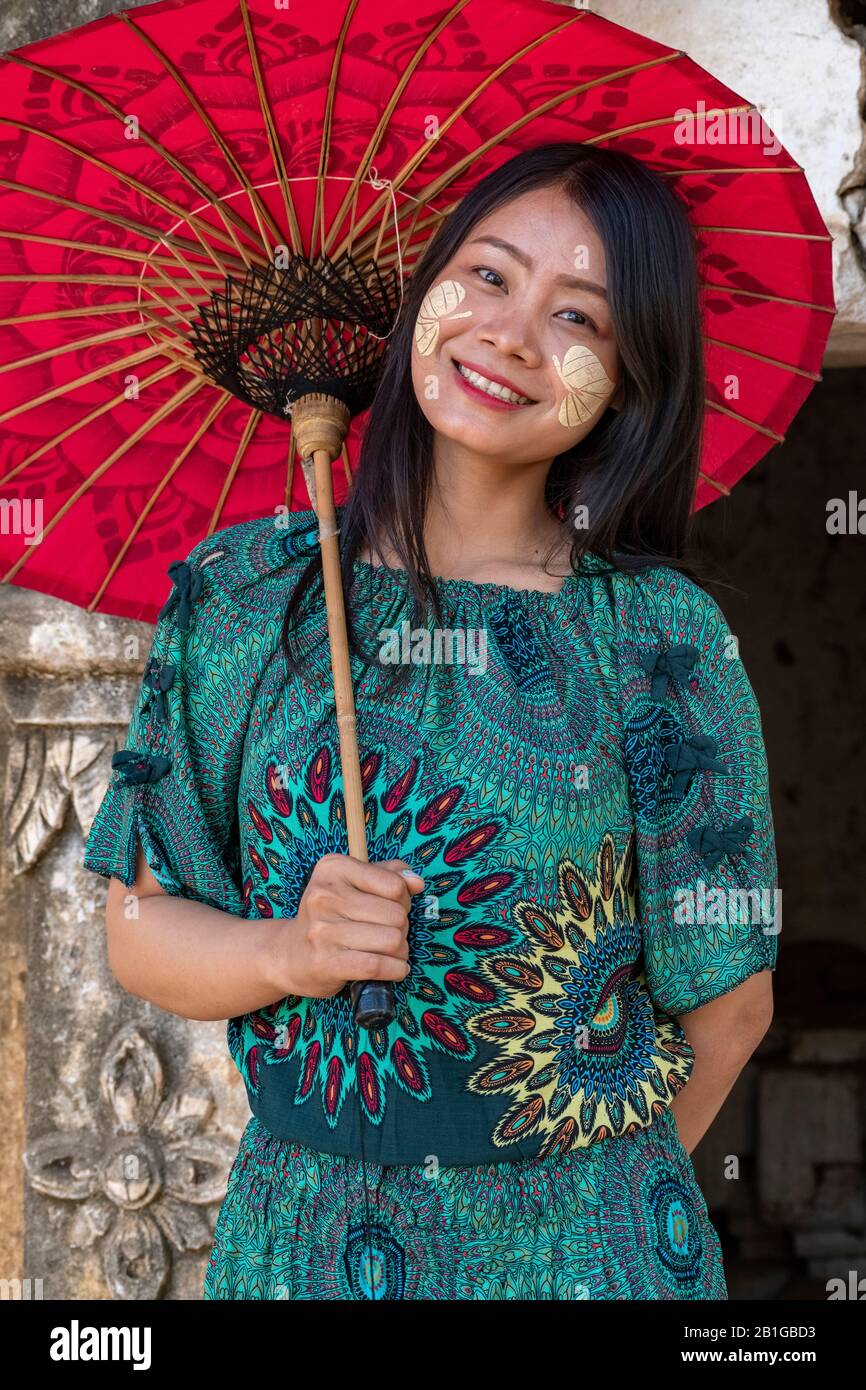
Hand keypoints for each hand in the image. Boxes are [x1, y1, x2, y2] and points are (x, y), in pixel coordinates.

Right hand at [274, 853, 425, 999]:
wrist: (289, 954)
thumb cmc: (331, 916)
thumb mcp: (355, 883)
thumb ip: (390, 875)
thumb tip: (417, 883)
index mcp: (333, 868)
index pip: (394, 885)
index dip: (403, 900)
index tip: (390, 908)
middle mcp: (324, 895)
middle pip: (396, 916)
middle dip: (402, 928)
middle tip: (388, 934)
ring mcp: (322, 930)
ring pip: (392, 941)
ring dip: (400, 952)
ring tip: (388, 952)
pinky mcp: (325, 962)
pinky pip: (377, 966)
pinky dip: (395, 970)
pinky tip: (393, 969)